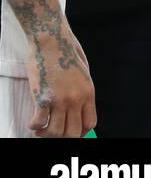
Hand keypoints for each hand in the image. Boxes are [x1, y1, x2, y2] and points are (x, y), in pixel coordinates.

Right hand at [27, 23, 95, 137]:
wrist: (52, 41)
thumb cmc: (66, 54)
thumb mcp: (83, 74)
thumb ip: (82, 92)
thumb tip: (78, 109)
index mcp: (88, 93)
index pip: (90, 123)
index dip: (79, 131)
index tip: (69, 130)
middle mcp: (76, 99)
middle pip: (73, 132)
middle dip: (63, 136)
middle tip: (52, 131)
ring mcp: (60, 100)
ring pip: (55, 132)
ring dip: (46, 133)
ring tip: (40, 128)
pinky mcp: (43, 97)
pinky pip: (39, 123)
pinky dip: (34, 126)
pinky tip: (32, 121)